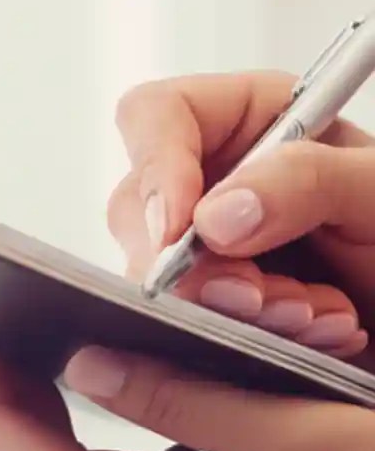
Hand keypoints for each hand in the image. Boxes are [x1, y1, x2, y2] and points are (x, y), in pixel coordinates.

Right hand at [109, 71, 374, 355]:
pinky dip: (244, 335)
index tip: (181, 231)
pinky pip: (191, 319)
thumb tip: (212, 217)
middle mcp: (216, 176)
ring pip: (158, 275)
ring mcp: (210, 242)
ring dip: (229, 306)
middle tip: (253, 297)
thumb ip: (305, 180)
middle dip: (194, 264)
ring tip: (308, 315)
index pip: (157, 115)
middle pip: (142, 207)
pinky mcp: (215, 298)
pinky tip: (306, 333)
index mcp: (252, 118)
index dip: (155, 167)